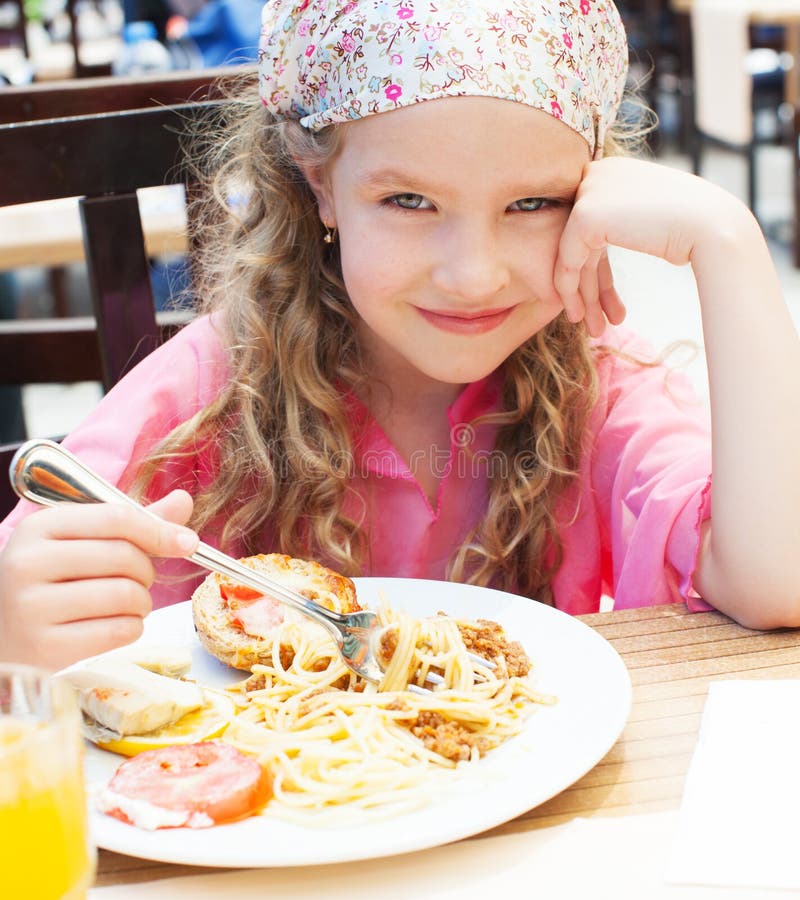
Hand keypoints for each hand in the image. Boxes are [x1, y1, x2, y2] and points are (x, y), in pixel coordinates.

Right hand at [0, 491, 197, 668]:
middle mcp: (29, 563)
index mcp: (39, 527)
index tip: (186, 542)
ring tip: (126, 604)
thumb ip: (131, 522)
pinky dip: (132, 627)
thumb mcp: (80, 541)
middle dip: (147, 571)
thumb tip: (183, 501)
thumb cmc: (50, 583)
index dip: (160, 530)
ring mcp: (33, 607)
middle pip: (125, 556)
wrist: (4, 634)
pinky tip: (114, 625)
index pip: (116, 518)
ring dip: (142, 602)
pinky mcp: (46, 647)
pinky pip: (120, 630)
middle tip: (138, 580)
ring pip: (127, 595)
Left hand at [553, 156, 751, 336]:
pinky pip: (567, 259)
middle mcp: (598, 173)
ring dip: (581, 296)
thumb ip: (628, 221)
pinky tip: (579, 317)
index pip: (593, 226)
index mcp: (614, 170)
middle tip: (593, 322)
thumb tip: (617, 232)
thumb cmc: (695, 228)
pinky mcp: (585, 214)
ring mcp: (589, 191)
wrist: (713, 226)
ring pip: (571, 254)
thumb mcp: (653, 219)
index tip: (603, 302)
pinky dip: (570, 291)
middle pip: (581, 242)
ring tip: (591, 330)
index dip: (596, 269)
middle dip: (587, 286)